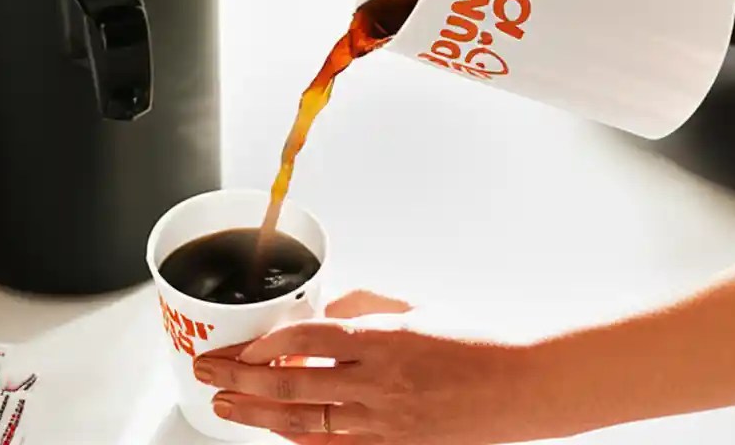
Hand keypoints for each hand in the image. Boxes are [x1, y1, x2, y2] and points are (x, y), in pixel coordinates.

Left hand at [193, 291, 537, 444]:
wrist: (527, 385)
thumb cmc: (479, 340)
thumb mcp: (416, 306)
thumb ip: (363, 303)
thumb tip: (322, 307)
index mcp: (384, 338)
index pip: (306, 337)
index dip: (263, 344)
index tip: (236, 346)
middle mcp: (379, 382)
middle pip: (292, 382)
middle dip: (240, 378)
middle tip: (207, 373)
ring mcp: (386, 421)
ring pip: (305, 422)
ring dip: (257, 414)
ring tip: (223, 406)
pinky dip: (300, 440)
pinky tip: (275, 433)